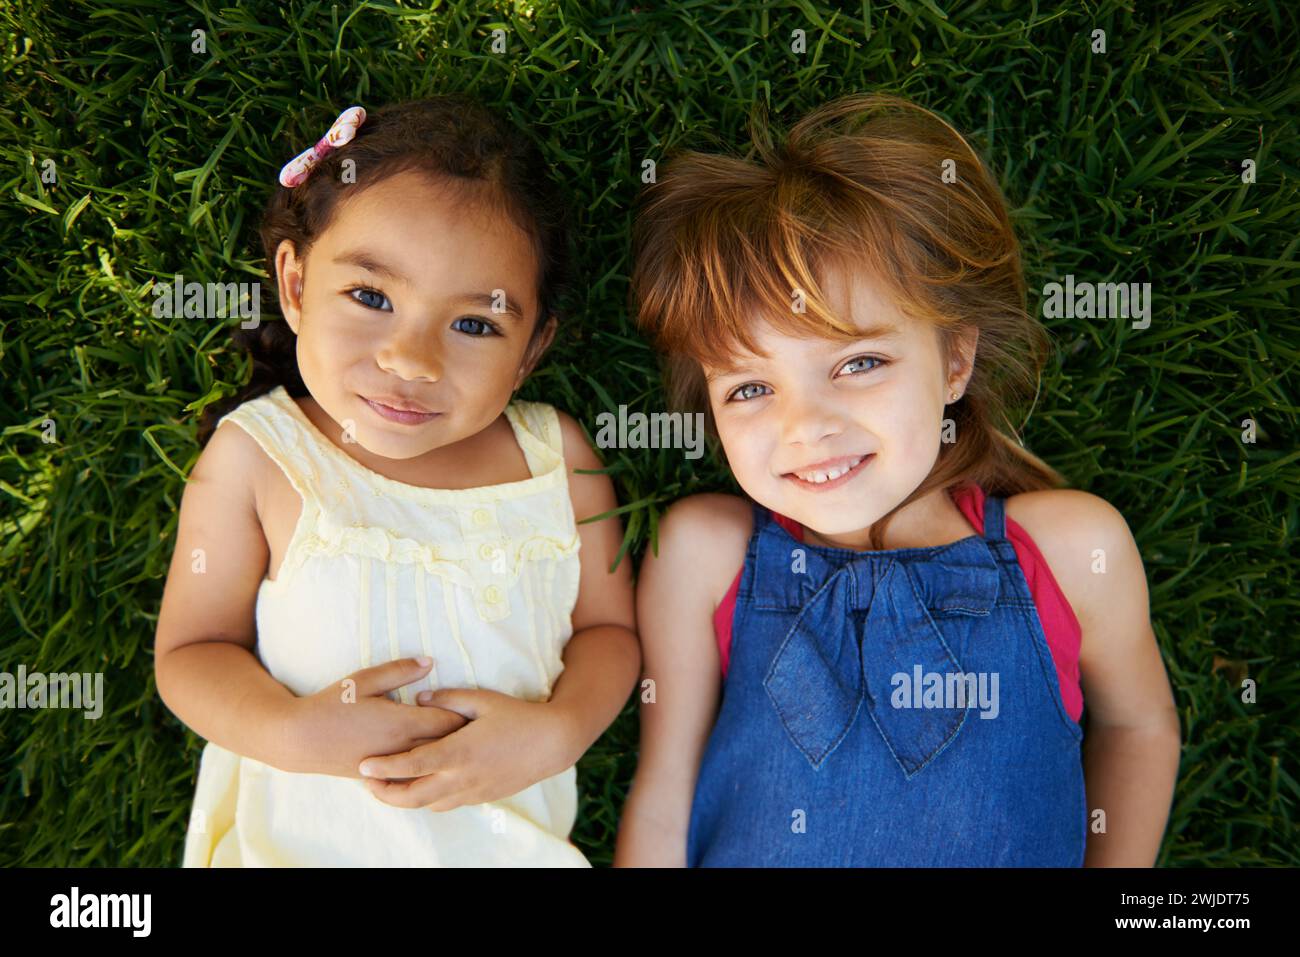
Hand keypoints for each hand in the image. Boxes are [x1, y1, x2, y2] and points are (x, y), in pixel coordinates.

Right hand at [283, 657, 467, 777]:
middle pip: (446, 745)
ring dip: (448, 754)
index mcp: (402, 723)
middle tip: (480, 726)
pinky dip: (428, 769)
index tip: (478, 707)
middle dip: (463, 736)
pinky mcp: (382, 777)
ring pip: (432, 764)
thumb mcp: (364, 680)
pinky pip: (414, 776)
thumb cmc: (332, 705)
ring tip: (465, 744)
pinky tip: (438, 764)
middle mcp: (402, 748)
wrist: (299, 740)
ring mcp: (393, 766)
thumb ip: (399, 671)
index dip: (466, 714)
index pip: (448, 721)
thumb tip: (431, 662)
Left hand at [356, 688, 580, 810]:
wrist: (552, 743)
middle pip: (412, 796)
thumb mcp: (483, 699)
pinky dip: (429, 799)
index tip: (363, 767)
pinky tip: (423, 786)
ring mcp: (472, 791)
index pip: (411, 765)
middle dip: (385, 794)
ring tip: (389, 786)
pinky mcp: (482, 797)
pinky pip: (447, 804)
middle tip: (367, 784)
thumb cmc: (518, 716)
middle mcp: (462, 778)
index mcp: (458, 752)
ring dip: (406, 799)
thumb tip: (419, 697)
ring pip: (428, 805)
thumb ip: (448, 699)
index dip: (384, 768)